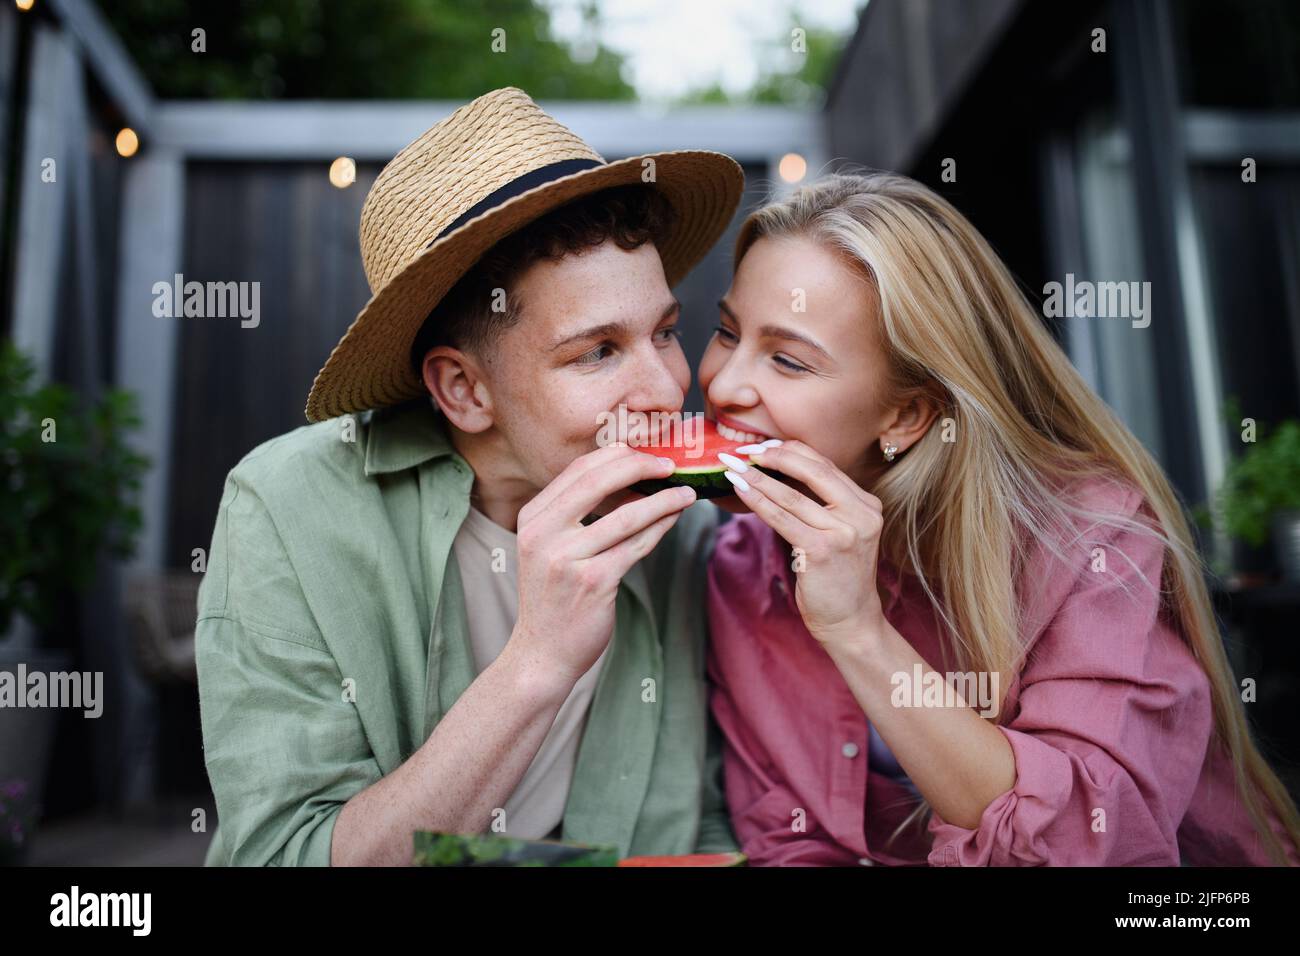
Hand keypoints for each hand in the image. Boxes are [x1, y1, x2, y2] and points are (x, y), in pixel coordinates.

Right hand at [510, 444, 695, 688]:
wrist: (542, 653)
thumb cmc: (554, 598)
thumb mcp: (548, 548)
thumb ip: (573, 514)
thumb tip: (624, 474)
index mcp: (531, 518)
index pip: (577, 471)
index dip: (615, 455)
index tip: (644, 451)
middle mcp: (543, 534)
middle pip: (598, 482)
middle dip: (640, 466)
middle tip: (671, 464)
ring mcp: (566, 558)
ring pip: (625, 515)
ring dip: (662, 500)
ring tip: (687, 493)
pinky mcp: (592, 581)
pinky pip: (636, 545)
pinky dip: (661, 527)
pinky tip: (676, 518)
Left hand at [724, 440, 885, 646]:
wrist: (850, 620)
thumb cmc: (838, 577)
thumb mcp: (841, 532)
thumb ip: (822, 504)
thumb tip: (779, 471)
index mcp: (867, 504)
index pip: (826, 465)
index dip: (791, 450)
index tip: (764, 445)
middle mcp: (861, 514)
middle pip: (812, 470)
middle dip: (773, 456)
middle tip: (744, 450)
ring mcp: (843, 532)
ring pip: (791, 495)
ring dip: (756, 478)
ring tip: (731, 467)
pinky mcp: (820, 550)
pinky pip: (780, 518)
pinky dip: (756, 500)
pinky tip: (739, 489)